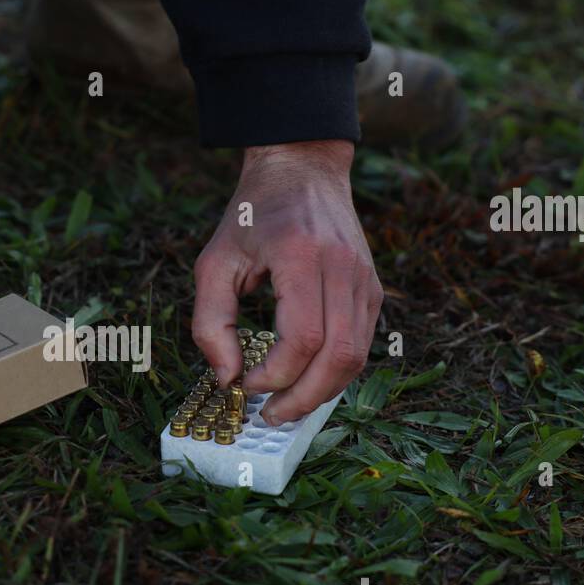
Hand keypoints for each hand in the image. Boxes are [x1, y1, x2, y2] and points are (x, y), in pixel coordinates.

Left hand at [190, 139, 382, 424]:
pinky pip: (361, 344)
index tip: (244, 385)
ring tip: (286, 406)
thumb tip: (227, 378)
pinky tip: (305, 382)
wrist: (301, 168)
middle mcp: (343, 268)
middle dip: (303, 398)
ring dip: (321, 392)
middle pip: (338, 356)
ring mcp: (365, 279)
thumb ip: (212, 323)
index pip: (302, 337)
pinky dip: (334, 372)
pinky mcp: (371, 288)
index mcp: (302, 256)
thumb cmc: (252, 215)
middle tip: (269, 416)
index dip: (275, 374)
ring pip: (356, 357)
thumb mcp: (214, 262)